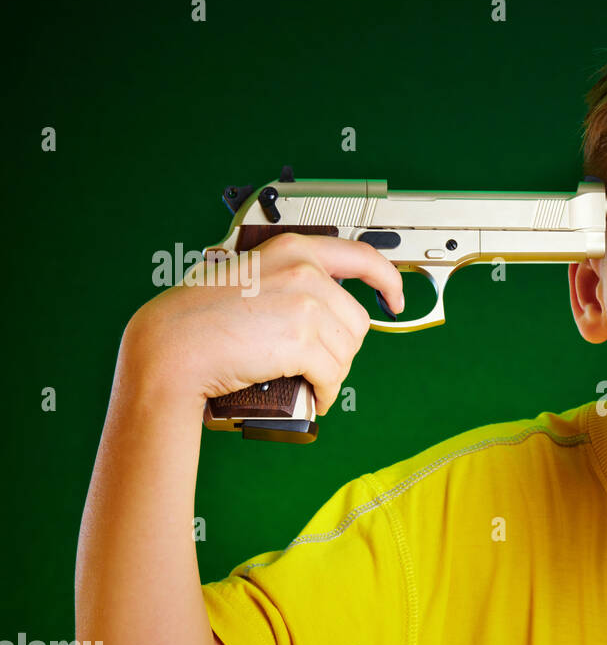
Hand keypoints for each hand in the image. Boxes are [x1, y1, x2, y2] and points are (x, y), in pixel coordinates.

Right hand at [123, 233, 404, 413]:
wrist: (172, 346)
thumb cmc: (200, 317)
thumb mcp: (250, 276)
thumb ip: (288, 279)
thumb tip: (322, 304)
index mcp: (294, 250)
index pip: (362, 257)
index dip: (388, 280)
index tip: (395, 298)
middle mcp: (306, 272)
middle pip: (357, 321)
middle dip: (341, 348)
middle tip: (312, 361)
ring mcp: (305, 305)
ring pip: (347, 352)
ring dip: (331, 372)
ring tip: (304, 377)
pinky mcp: (301, 341)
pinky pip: (333, 376)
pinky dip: (326, 392)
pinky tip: (313, 394)